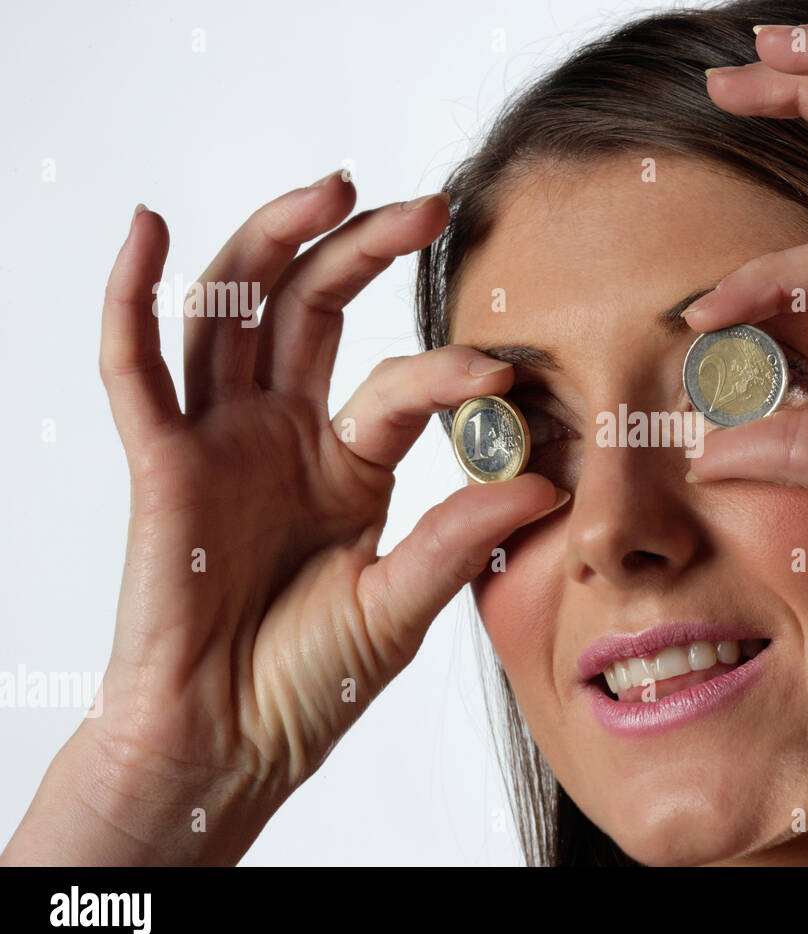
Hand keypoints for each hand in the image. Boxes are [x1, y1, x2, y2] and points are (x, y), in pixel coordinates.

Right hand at [2, 174, 566, 864]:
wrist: (231, 744)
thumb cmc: (311, 683)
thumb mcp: (402, 603)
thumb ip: (460, 539)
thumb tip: (544, 481)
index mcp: (346, 463)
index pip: (397, 383)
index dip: (448, 369)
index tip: (507, 370)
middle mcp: (282, 435)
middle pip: (314, 309)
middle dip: (365, 248)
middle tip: (428, 206)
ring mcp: (220, 441)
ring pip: (235, 312)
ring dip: (273, 239)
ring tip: (333, 185)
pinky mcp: (161, 464)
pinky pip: (135, 368)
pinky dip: (132, 298)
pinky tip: (147, 228)